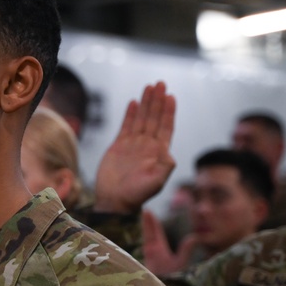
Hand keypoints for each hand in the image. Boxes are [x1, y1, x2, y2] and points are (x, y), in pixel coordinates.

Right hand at [93, 82, 175, 212]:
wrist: (115, 201)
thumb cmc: (137, 195)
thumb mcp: (156, 183)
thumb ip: (165, 167)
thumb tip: (170, 152)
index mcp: (159, 152)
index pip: (165, 126)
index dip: (168, 111)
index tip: (170, 96)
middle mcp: (147, 145)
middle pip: (154, 118)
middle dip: (157, 101)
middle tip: (160, 83)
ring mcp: (133, 145)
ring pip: (141, 119)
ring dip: (146, 103)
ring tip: (149, 86)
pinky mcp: (119, 146)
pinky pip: (126, 126)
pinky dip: (130, 114)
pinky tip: (134, 102)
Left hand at [142, 209, 196, 276]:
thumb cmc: (170, 281)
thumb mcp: (181, 265)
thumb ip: (187, 250)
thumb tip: (194, 236)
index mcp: (156, 249)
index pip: (153, 230)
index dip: (151, 220)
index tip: (147, 210)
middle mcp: (149, 252)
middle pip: (148, 234)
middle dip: (148, 223)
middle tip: (146, 212)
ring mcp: (148, 259)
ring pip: (147, 241)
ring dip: (149, 232)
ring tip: (149, 223)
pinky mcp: (148, 266)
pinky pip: (148, 248)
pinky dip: (150, 241)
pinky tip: (153, 243)